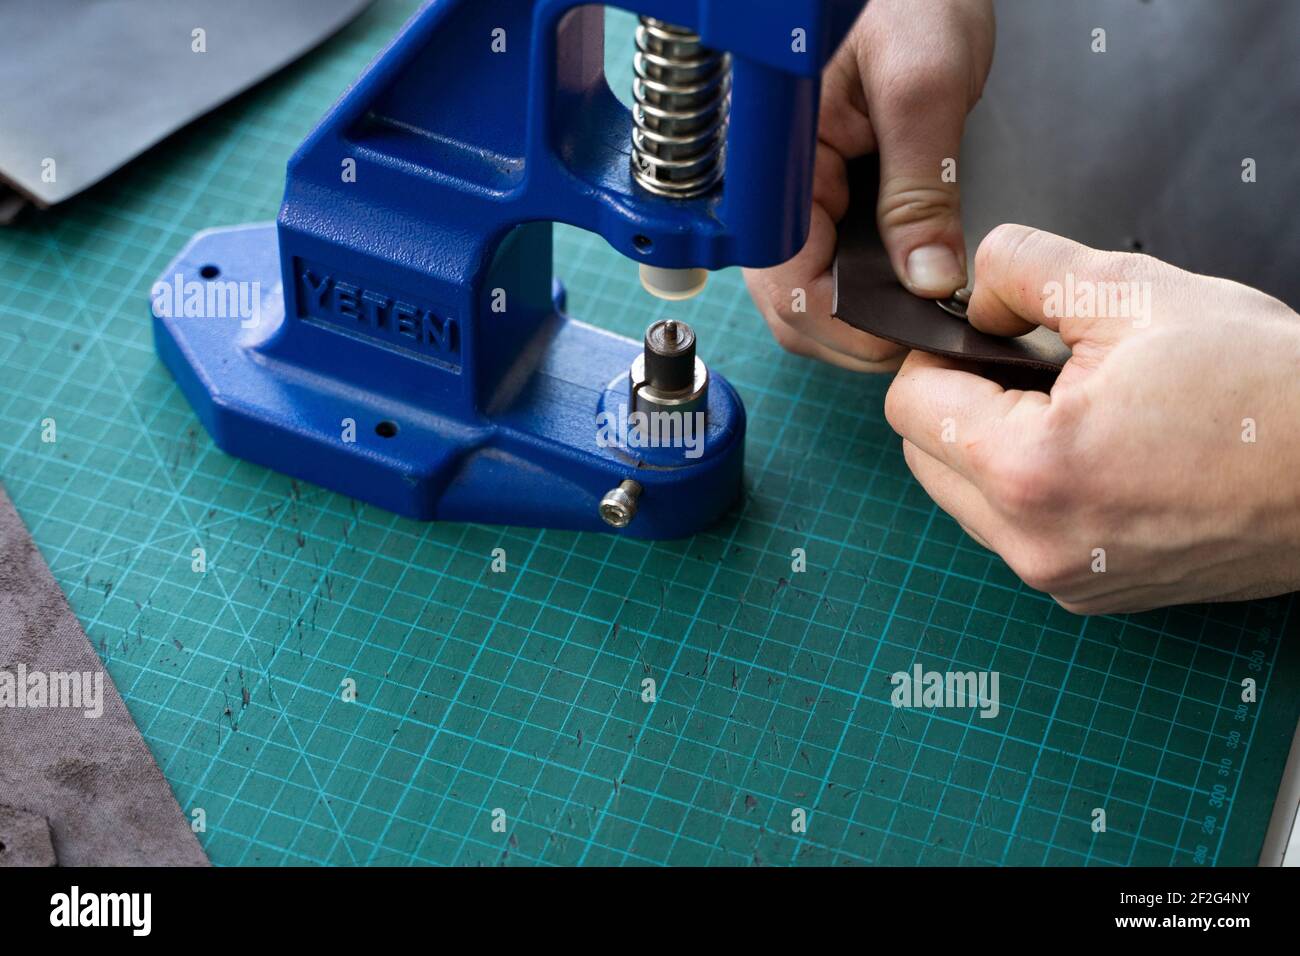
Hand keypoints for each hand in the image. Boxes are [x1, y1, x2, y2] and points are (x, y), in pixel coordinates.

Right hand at [744, 0, 994, 370]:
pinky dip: (863, 293)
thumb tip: (926, 280)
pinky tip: (903, 292)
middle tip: (919, 339)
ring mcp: (793, 197)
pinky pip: (827, 267)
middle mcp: (771, 187)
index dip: (837, 324)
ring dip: (857, 319)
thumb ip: (921, 187)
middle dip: (849, 333)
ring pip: (806, 293)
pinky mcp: (818, 199)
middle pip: (786, 300)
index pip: (782, 277)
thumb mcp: (923, 84)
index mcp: (771, 160)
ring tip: (917, 318)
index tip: (897, 341)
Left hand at [885, 224, 1299, 613]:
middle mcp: (1034, 543)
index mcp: (1030, 471)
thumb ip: (1025, 269)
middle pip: (924, 458)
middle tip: (1030, 367)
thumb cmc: (1266, 392)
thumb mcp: (1136, 290)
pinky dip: (1031, 491)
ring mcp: (1063, 579)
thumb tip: (973, 292)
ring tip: (1074, 410)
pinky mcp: (1092, 595)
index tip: (984, 336)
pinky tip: (1097, 455)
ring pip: (965, 500)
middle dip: (957, 403)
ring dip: (990, 449)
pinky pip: (1016, 533)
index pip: (909, 407)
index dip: (937, 355)